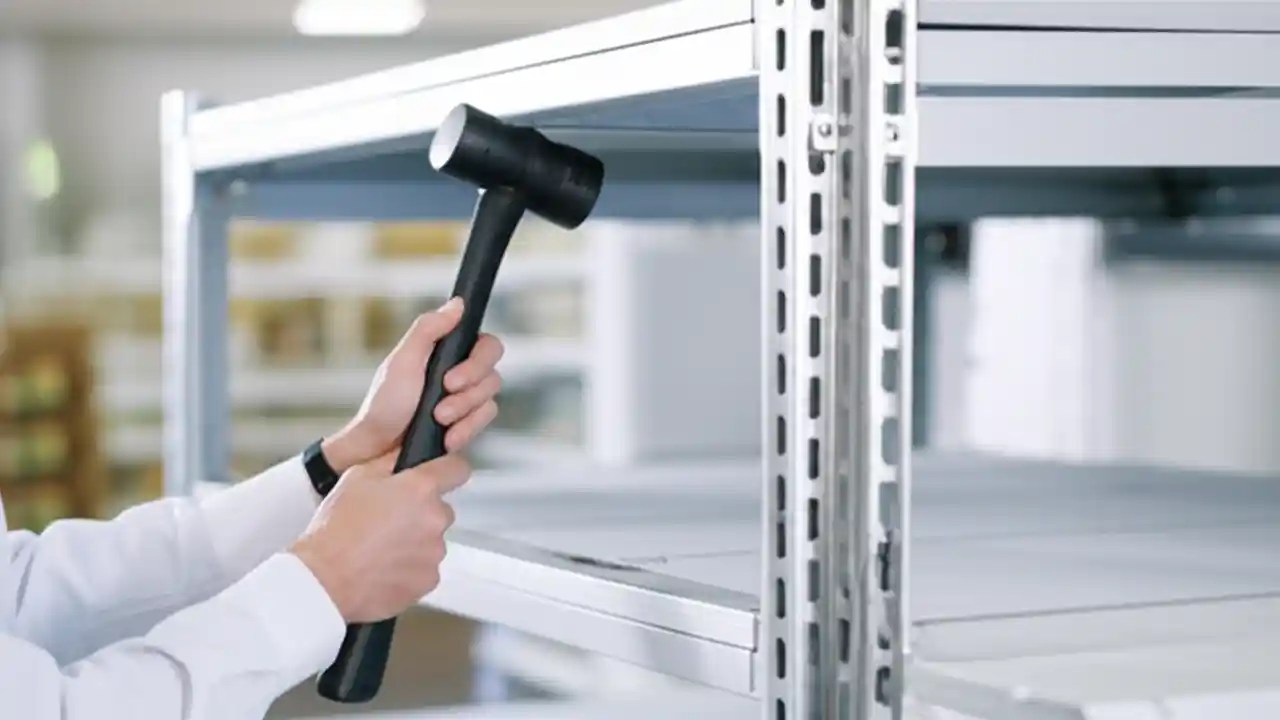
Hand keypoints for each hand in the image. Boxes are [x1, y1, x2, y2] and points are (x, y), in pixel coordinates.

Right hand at [290, 450, 469, 622]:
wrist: (325, 581)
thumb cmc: (336, 529)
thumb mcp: (357, 477)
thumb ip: (391, 461)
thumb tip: (409, 452)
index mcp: (420, 488)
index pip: (457, 469)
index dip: (447, 470)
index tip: (439, 475)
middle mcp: (435, 518)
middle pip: (441, 509)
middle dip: (421, 512)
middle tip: (389, 520)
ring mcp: (434, 552)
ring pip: (433, 540)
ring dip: (415, 541)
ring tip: (380, 547)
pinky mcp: (429, 579)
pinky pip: (426, 568)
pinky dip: (410, 568)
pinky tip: (384, 566)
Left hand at [322, 297, 504, 472]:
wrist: (378, 449)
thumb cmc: (384, 404)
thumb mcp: (402, 361)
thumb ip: (428, 328)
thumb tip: (458, 303)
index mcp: (446, 352)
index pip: (488, 345)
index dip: (478, 363)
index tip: (450, 379)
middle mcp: (460, 372)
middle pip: (493, 374)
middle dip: (468, 395)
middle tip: (440, 407)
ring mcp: (464, 400)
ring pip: (490, 401)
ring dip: (464, 414)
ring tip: (438, 421)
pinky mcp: (466, 424)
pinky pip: (484, 424)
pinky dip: (466, 431)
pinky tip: (447, 438)